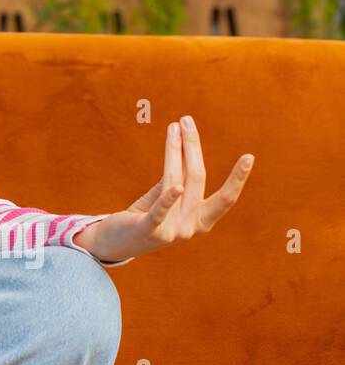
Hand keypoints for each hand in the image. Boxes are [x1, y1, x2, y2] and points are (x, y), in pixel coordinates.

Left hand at [74, 115, 253, 262]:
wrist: (115, 244)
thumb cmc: (143, 218)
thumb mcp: (164, 199)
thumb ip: (175, 181)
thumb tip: (182, 150)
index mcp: (200, 221)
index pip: (225, 198)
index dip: (237, 178)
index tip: (249, 157)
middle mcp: (191, 227)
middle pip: (197, 179)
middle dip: (193, 147)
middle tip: (187, 120)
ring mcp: (172, 230)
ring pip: (176, 182)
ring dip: (175, 151)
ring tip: (173, 127)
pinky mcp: (150, 229)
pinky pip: (160, 211)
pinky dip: (168, 198)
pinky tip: (176, 186)